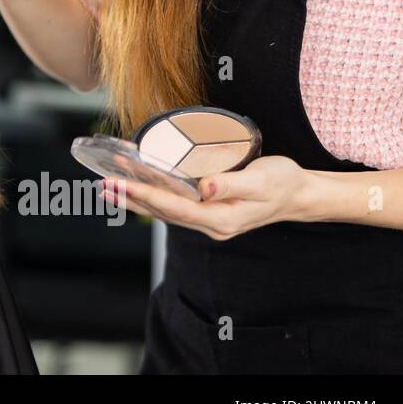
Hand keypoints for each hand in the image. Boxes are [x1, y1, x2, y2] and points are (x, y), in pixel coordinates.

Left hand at [101, 155, 312, 239]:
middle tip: (103, 184)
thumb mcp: (262, 179)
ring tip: (110, 184)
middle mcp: (210, 223)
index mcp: (221, 219)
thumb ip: (230, 183)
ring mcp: (207, 219)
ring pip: (164, 210)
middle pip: (162, 212)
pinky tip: (136, 185)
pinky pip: (173, 204)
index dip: (145, 195)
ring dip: (136, 197)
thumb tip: (203, 188)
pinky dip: (152, 194)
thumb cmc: (282, 183)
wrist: (298, 194)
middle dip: (131, 198)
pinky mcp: (206, 211)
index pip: (174, 208)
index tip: (120, 184)